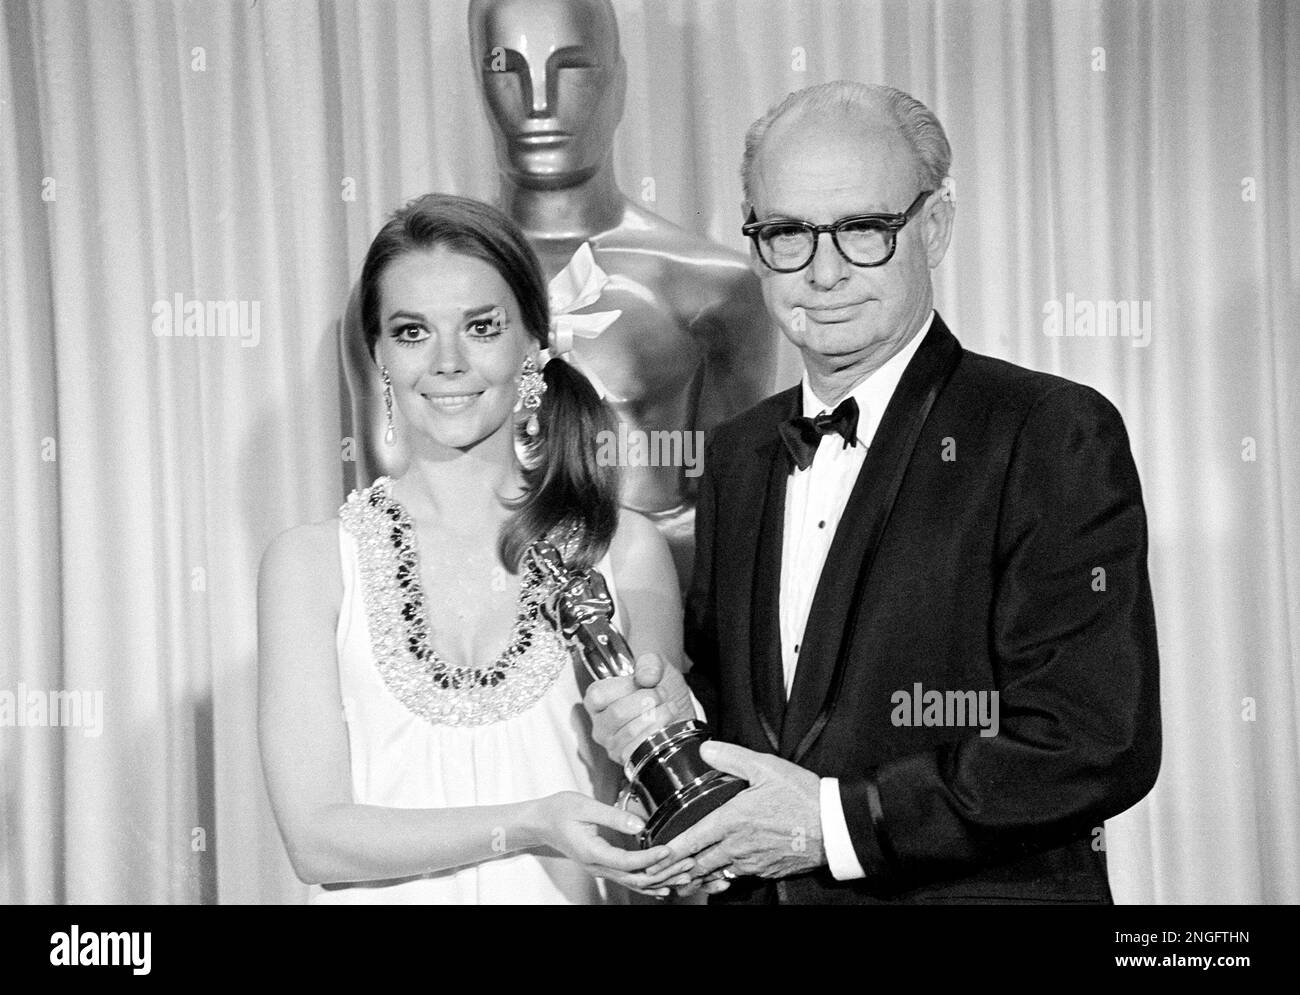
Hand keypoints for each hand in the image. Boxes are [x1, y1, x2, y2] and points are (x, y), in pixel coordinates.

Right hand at [531, 792, 694, 897]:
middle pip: (636, 878)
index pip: (627, 861)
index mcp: (593, 852)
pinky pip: (628, 880)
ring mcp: (600, 869)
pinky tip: (664, 885)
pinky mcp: (603, 866)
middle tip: (687, 863)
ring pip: (634, 882)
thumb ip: (612, 815)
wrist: (540, 823)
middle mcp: (598, 866)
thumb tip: (640, 825)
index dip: (650, 858)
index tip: (669, 850)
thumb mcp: (584, 806)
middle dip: (663, 872)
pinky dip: (648, 883)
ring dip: (660, 879)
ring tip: (683, 874)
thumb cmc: (559, 811)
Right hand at [583, 653, 695, 766]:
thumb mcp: (657, 667)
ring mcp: (613, 744)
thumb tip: (646, 676)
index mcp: (598, 701)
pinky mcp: (628, 759)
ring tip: (667, 707)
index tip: (644, 681)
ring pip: (631, 731)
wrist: (679, 714)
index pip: (598, 695)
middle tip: (660, 694)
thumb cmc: (661, 691)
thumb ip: (649, 663)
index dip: (625, 686)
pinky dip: (659, 732)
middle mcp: (601, 724)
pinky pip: (641, 748)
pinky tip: (667, 724)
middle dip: (647, 700)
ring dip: (657, 715)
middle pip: (617, 713)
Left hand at [648, 742, 824, 887]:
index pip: (692, 839)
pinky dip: (724, 876)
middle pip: (699, 864)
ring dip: (699, 874)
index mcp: (733, 821)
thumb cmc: (802, 796)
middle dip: (679, 868)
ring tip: (684, 875)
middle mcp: (738, 846)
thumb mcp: (766, 767)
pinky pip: (738, 876)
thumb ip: (732, 758)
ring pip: (717, 873)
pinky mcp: (767, 871)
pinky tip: (719, 872)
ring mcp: (753, 863)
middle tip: (663, 870)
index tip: (654, 855)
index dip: (670, 850)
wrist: (835, 826)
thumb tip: (705, 749)